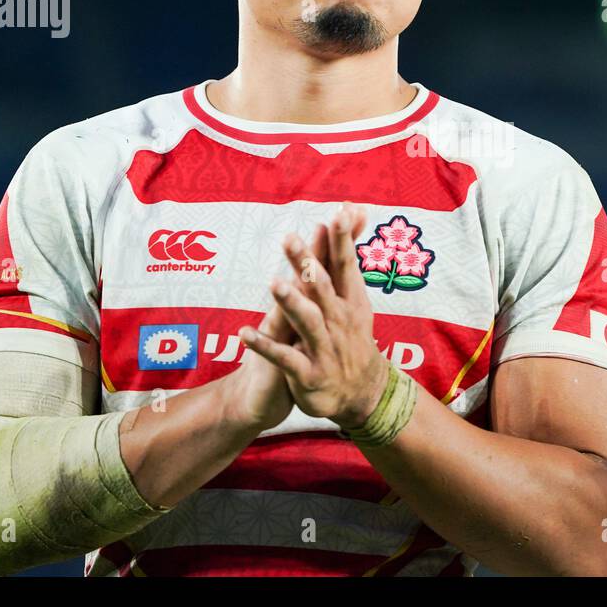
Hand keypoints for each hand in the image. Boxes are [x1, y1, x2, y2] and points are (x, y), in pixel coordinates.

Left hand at [240, 203, 389, 428]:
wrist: (362, 394)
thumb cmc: (351, 338)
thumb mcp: (356, 301)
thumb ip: (346, 259)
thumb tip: (352, 212)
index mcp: (351, 302)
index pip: (345, 266)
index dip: (341, 241)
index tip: (338, 214)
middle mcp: (339, 321)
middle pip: (322, 288)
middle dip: (307, 264)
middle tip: (290, 239)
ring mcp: (325, 348)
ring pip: (307, 321)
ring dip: (291, 302)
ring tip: (273, 283)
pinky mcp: (309, 373)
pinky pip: (285, 358)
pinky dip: (265, 346)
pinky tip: (244, 333)